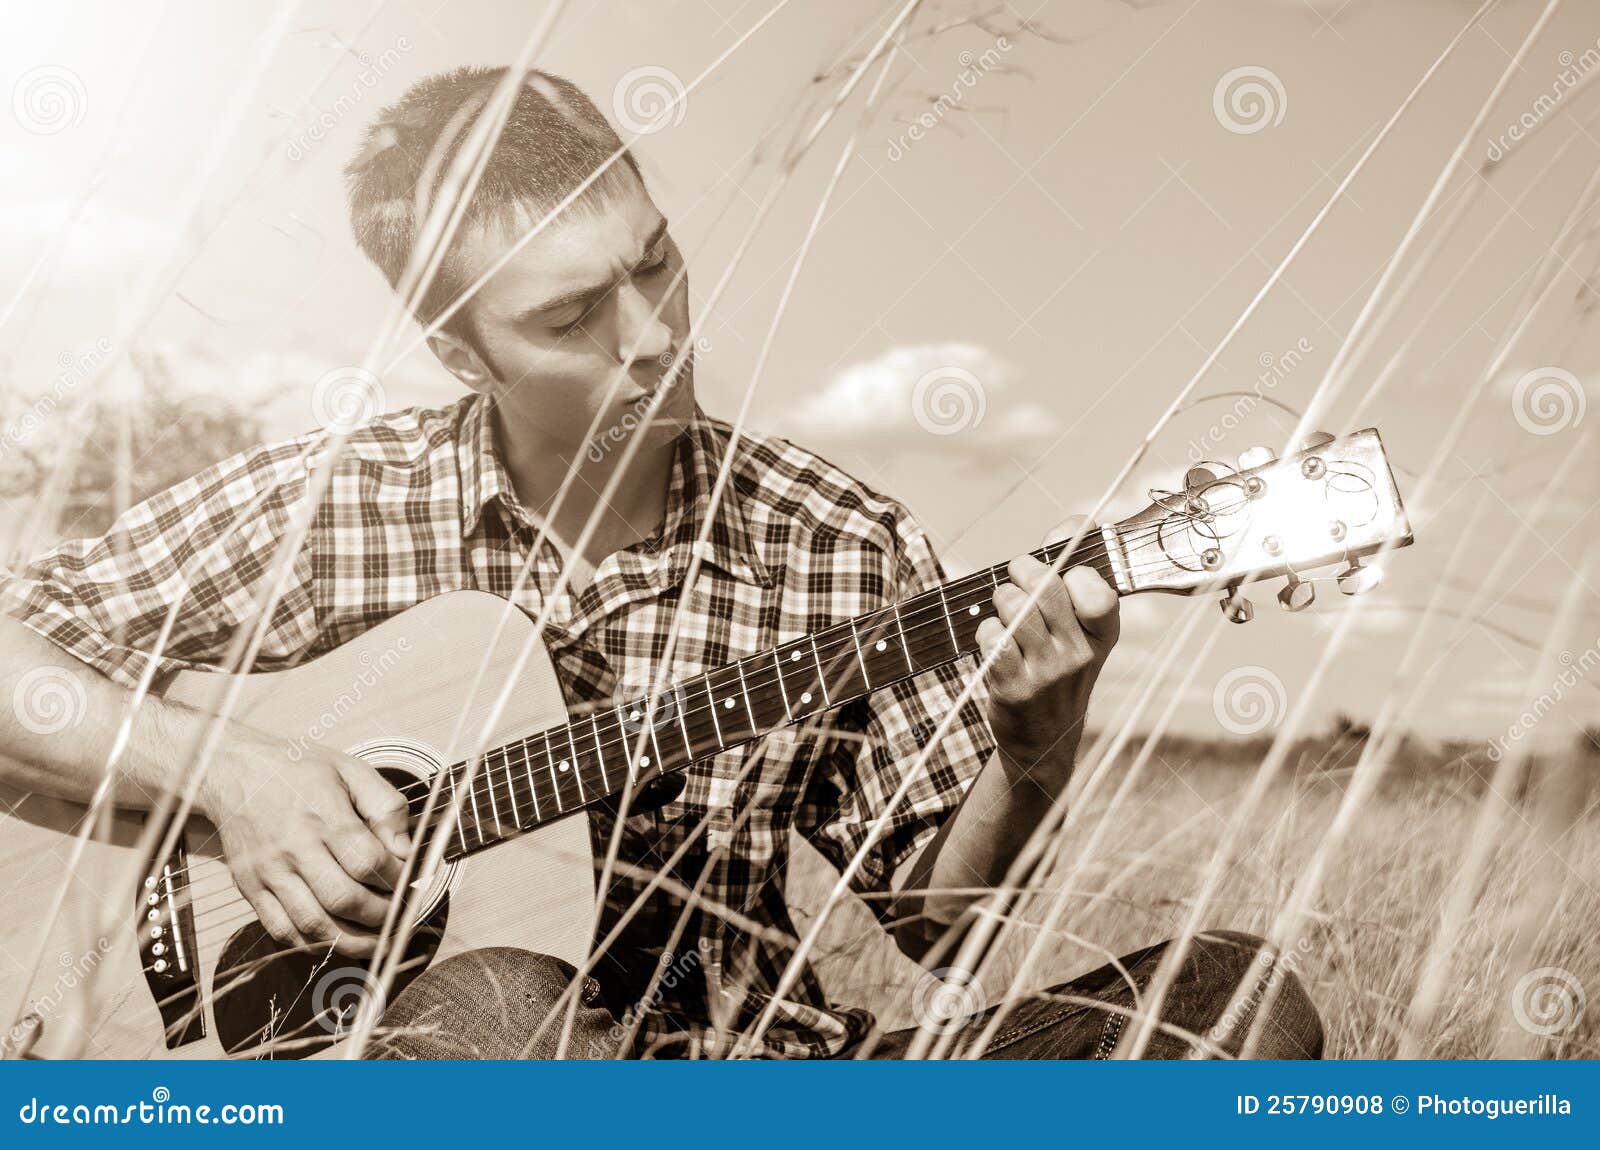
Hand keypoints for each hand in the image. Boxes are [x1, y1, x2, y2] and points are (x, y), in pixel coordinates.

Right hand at [200, 733, 411, 956]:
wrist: (235, 772)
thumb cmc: (298, 770)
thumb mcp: (352, 770)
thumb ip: (386, 806)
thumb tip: (407, 849)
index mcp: (325, 815)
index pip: (369, 861)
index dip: (397, 879)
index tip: (410, 882)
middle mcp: (295, 847)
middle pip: (344, 898)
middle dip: (380, 915)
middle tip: (399, 915)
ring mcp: (270, 872)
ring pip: (314, 923)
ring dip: (351, 940)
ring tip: (376, 940)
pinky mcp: (250, 888)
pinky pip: (282, 930)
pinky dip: (312, 944)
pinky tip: (335, 941)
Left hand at [976, 516, 1120, 779]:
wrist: (1043, 738)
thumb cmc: (1059, 667)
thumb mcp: (1081, 630)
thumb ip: (1074, 577)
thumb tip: (1075, 521)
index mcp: (1103, 635)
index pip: (1097, 589)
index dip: (1073, 569)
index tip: (1062, 570)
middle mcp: (1080, 655)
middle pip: (1047, 587)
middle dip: (1024, 571)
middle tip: (1017, 574)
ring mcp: (1047, 673)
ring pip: (1015, 608)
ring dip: (1002, 600)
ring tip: (1005, 608)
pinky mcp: (1014, 688)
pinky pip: (991, 637)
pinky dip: (987, 632)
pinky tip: (995, 642)